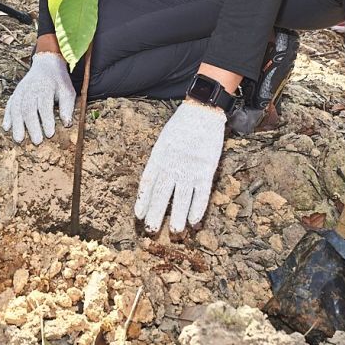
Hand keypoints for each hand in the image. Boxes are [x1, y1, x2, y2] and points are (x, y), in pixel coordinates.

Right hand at [2, 52, 75, 144]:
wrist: (46, 63)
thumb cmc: (59, 81)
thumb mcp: (67, 90)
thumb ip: (67, 107)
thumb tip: (67, 124)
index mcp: (45, 87)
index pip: (45, 105)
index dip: (47, 120)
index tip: (50, 134)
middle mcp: (31, 89)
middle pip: (29, 109)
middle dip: (32, 126)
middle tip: (37, 141)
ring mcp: (21, 91)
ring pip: (16, 108)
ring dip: (17, 124)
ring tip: (18, 139)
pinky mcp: (15, 93)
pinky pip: (9, 105)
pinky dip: (7, 116)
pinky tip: (6, 127)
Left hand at [135, 102, 224, 232]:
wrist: (202, 112)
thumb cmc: (181, 125)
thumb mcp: (163, 140)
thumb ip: (159, 160)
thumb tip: (155, 180)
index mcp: (158, 157)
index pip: (147, 183)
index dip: (142, 201)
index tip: (138, 216)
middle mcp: (171, 165)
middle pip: (161, 194)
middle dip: (156, 214)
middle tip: (151, 231)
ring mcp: (189, 169)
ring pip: (181, 198)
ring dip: (177, 217)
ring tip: (174, 232)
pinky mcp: (206, 170)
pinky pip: (201, 194)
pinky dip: (197, 208)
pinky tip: (194, 221)